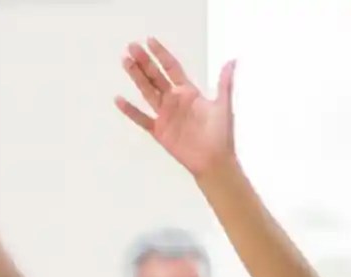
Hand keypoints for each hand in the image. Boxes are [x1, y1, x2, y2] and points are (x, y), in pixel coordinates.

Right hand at [115, 37, 236, 176]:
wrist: (215, 161)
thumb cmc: (222, 134)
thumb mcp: (224, 105)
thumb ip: (225, 83)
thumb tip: (232, 61)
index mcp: (189, 92)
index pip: (172, 68)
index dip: (161, 54)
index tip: (150, 41)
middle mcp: (175, 100)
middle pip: (155, 76)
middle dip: (144, 61)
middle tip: (131, 46)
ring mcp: (165, 115)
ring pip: (147, 91)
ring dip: (136, 77)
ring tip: (125, 61)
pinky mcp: (159, 131)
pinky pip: (142, 118)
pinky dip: (130, 110)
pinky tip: (118, 99)